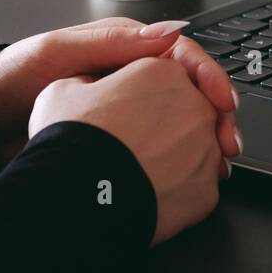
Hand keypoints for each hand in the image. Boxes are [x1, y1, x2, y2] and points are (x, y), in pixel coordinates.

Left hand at [0, 18, 241, 170]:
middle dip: (217, 112)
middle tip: (228, 139)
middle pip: (192, 89)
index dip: (208, 77)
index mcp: (126, 46)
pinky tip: (194, 171)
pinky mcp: (121, 135)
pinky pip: (161, 142)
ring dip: (206, 137)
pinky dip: (183, 157)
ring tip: (220, 160)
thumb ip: (112, 42)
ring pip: (183, 117)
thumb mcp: (60, 51)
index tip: (221, 101)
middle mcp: (135, 74)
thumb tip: (168, 33)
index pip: (183, 55)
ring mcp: (130, 106)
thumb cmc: (16, 76)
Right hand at [29, 58, 222, 242]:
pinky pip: (197, 185)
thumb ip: (91, 80)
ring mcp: (207, 150)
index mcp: (164, 73)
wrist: (79, 200)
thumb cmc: (72, 143)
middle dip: (166, 124)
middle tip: (136, 141)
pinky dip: (179, 189)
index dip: (144, 94)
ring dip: (176, 156)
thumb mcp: (64, 90)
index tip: (131, 107)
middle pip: (188, 110)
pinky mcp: (207, 190)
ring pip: (198, 149)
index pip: (166, 76)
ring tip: (139, 169)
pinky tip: (150, 191)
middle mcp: (196, 107)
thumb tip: (91, 87)